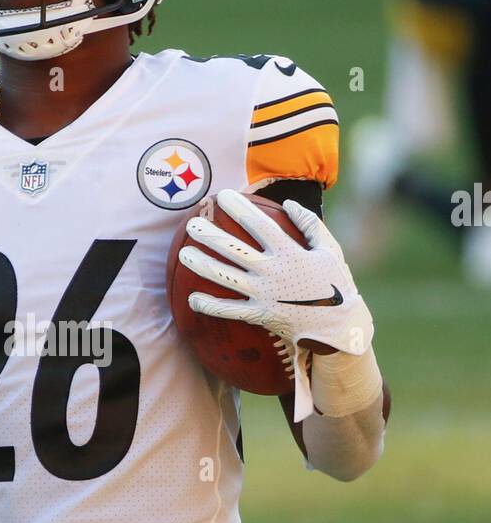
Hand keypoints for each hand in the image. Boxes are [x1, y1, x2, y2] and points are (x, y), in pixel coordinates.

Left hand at [179, 190, 373, 355]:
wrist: (339, 327)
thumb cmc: (336, 285)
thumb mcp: (330, 250)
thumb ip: (310, 224)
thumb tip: (288, 203)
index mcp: (289, 252)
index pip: (258, 224)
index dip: (238, 208)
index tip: (221, 196)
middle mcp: (272, 271)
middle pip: (233, 249)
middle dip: (209, 235)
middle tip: (191, 223)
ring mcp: (264, 294)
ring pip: (225, 276)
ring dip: (202, 265)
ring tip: (183, 254)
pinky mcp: (260, 315)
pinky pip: (229, 310)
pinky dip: (209, 305)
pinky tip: (191, 298)